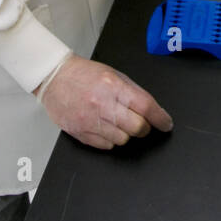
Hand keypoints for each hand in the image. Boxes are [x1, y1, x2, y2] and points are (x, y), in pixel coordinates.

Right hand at [35, 54, 173, 149]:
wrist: (54, 78)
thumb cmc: (84, 74)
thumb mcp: (112, 74)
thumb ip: (132, 92)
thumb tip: (151, 110)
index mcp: (113, 86)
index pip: (145, 106)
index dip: (160, 118)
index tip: (166, 124)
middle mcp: (102, 104)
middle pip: (137, 127)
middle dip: (144, 128)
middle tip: (142, 124)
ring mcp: (90, 120)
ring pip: (123, 140)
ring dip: (126, 134)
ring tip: (117, 122)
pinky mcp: (80, 133)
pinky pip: (106, 146)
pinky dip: (111, 140)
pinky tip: (105, 128)